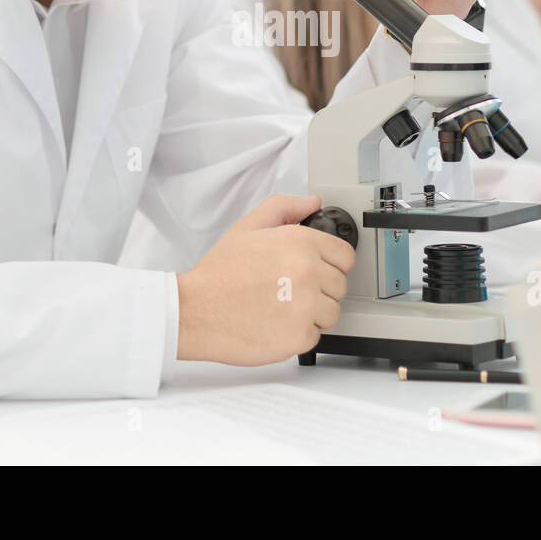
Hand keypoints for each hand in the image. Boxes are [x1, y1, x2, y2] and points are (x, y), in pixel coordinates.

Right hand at [176, 194, 354, 365]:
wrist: (195, 310)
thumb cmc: (218, 274)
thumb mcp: (247, 227)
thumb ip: (283, 208)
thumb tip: (311, 203)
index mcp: (299, 243)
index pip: (345, 256)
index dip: (331, 264)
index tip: (318, 271)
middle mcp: (307, 272)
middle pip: (340, 286)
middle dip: (319, 289)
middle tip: (289, 290)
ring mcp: (305, 306)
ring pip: (331, 313)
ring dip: (312, 314)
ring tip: (282, 307)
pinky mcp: (298, 337)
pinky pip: (314, 336)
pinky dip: (297, 335)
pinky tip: (276, 324)